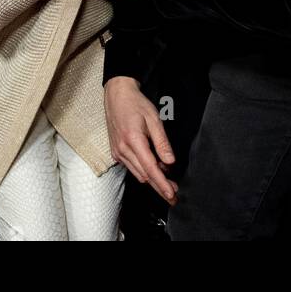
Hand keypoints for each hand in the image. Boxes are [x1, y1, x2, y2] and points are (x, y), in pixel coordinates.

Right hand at [104, 76, 177, 205]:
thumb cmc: (136, 104)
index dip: (162, 184)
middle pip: (144, 176)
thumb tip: (170, 162)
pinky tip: (154, 166)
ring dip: (152, 179)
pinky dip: (144, 170)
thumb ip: (162, 142)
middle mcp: (123, 150)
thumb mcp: (154, 119)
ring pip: (138, 174)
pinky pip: (132, 167)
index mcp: (133, 140)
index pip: (150, 169)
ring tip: (168, 180)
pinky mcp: (116, 153)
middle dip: (160, 185)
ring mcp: (118, 153)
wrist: (117, 96)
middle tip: (174, 191)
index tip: (171, 195)